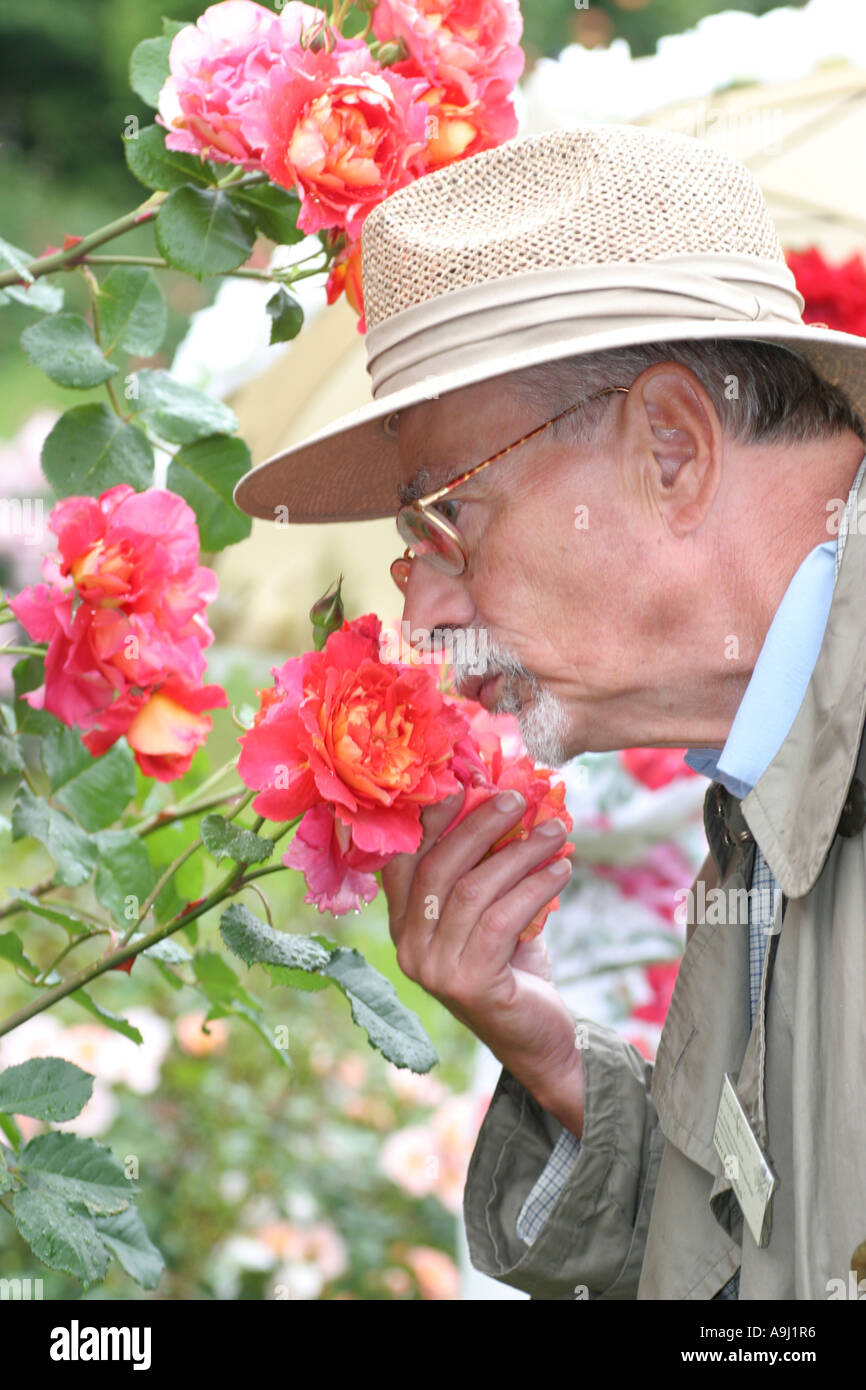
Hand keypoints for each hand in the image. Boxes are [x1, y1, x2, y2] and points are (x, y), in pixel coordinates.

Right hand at [382, 786, 585, 1136]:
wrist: (538, 1039)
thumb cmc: (513, 965)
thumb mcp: (493, 910)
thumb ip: (489, 867)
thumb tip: (509, 799)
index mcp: (404, 924)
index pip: (403, 859)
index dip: (428, 817)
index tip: (464, 781)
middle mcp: (409, 947)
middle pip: (437, 867)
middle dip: (479, 824)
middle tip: (519, 798)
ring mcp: (434, 969)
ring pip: (472, 891)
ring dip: (518, 852)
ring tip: (556, 831)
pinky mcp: (469, 984)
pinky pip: (501, 920)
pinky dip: (534, 886)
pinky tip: (562, 869)